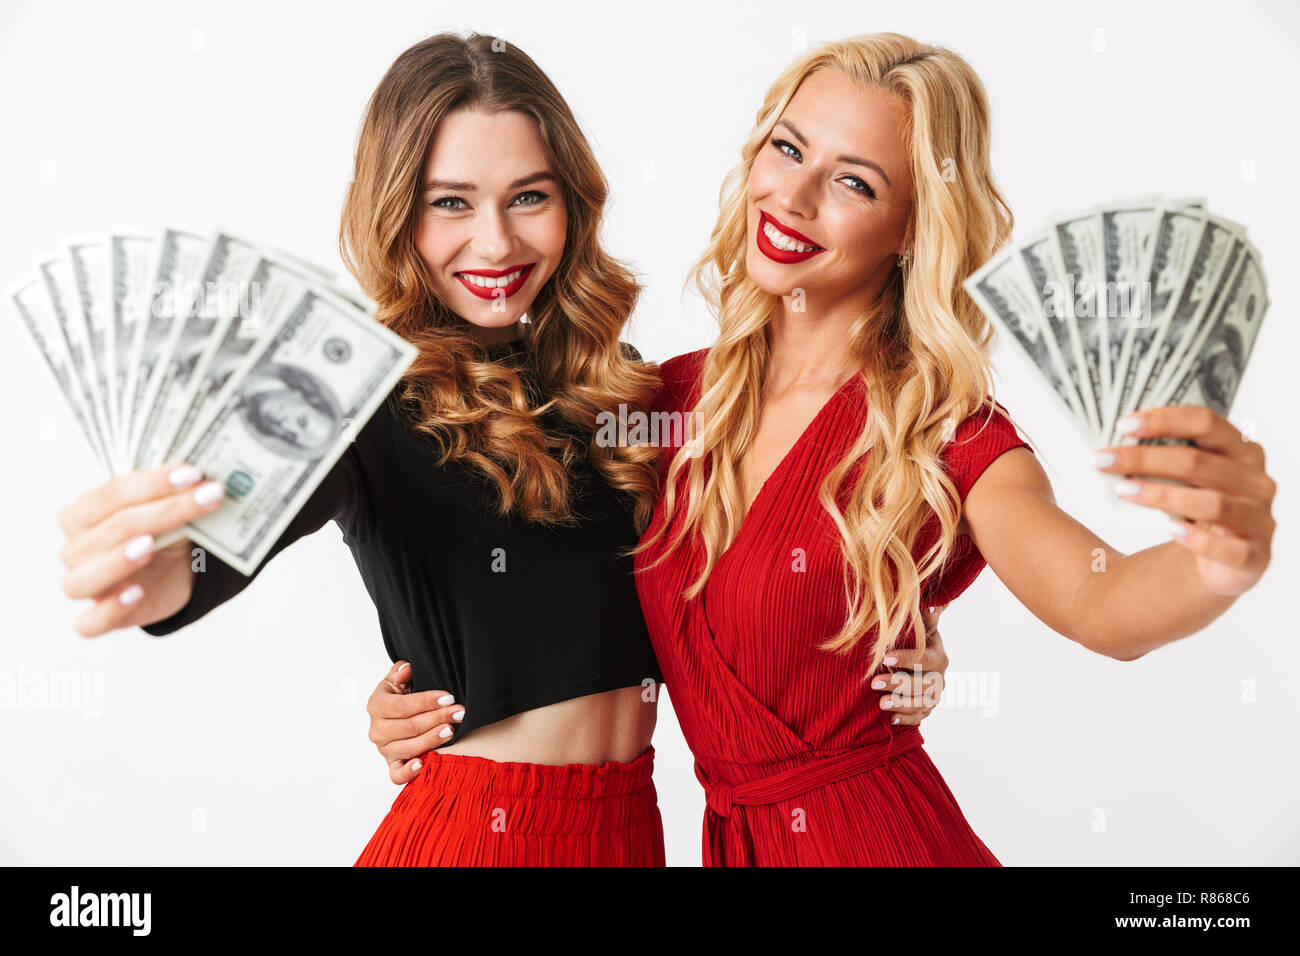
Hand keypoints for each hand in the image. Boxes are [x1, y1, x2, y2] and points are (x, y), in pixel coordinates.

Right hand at [59, 462, 226, 636]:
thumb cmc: (164, 531)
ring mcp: (85, 585)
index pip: (112, 494)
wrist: (175, 570)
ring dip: (117, 560)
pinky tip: (136, 593)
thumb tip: (208, 476)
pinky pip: (90, 623)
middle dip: (166, 510)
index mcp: (82, 514)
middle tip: (207, 498)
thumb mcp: (169, 508)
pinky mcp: (102, 617)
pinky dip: (109, 610)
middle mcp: (77, 549)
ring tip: (151, 545)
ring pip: (82, 579)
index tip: (194, 474)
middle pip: (113, 529)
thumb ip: (176, 492)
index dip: (153, 483)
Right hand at [366, 661, 466, 783]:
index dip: (426, 701)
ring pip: (407, 749)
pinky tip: (423, 764)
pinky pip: (396, 775)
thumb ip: (401, 671)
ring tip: (451, 730)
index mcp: (376, 705)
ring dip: (431, 740)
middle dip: (436, 718)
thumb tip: (407, 669)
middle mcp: (377, 730)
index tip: (448, 697)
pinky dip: (408, 773)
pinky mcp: (392, 765)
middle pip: (408, 727)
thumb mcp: (399, 679)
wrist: (399, 716)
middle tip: (459, 713)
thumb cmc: (402, 695)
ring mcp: (384, 749)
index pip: (402, 706)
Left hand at [874, 603, 948, 725]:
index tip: (885, 657)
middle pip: (921, 684)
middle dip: (897, 684)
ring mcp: (935, 696)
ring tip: (881, 704)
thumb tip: (930, 605)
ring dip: (901, 704)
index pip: (925, 659)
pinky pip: (919, 717)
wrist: (922, 663)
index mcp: (939, 657)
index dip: (907, 658)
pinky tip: (891, 720)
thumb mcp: (921, 629)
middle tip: (874, 683)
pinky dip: (907, 720)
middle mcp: (940, 679)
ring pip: (921, 703)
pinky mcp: (927, 709)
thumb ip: (925, 619)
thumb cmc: (916, 641)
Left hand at [1095, 406, 1275, 596]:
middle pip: (1198, 462)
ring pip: (1211, 504)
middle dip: (1144, 459)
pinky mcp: (1255, 557)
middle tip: (1101, 459)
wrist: (1222, 562)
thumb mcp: (1182, 478)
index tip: (1122, 424)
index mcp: (1242, 450)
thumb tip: (1105, 446)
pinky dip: (1199, 539)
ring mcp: (1259, 519)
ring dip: (1160, 496)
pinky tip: (1171, 530)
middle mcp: (1256, 481)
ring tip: (1120, 491)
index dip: (1164, 420)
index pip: (1206, 423)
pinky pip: (1229, 548)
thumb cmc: (1195, 507)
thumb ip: (1159, 457)